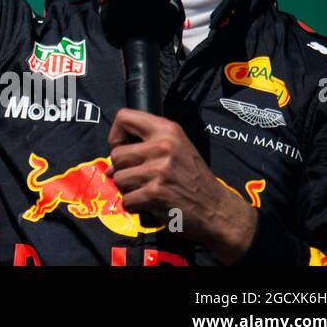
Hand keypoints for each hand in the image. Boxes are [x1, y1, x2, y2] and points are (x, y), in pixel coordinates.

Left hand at [107, 108, 256, 263]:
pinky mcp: (155, 193)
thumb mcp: (177, 149)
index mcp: (168, 130)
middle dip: (122, 169)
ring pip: (118, 178)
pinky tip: (150, 205)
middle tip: (141, 178)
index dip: (116, 135)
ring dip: (128, 189)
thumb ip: (144, 148)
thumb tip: (108, 167)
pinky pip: (126, 199)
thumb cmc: (194, 179)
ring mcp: (158, 170)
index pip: (123, 117)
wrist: (218, 210)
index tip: (123, 148)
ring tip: (148, 190)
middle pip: (116, 155)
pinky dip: (134, 206)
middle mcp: (163, 146)